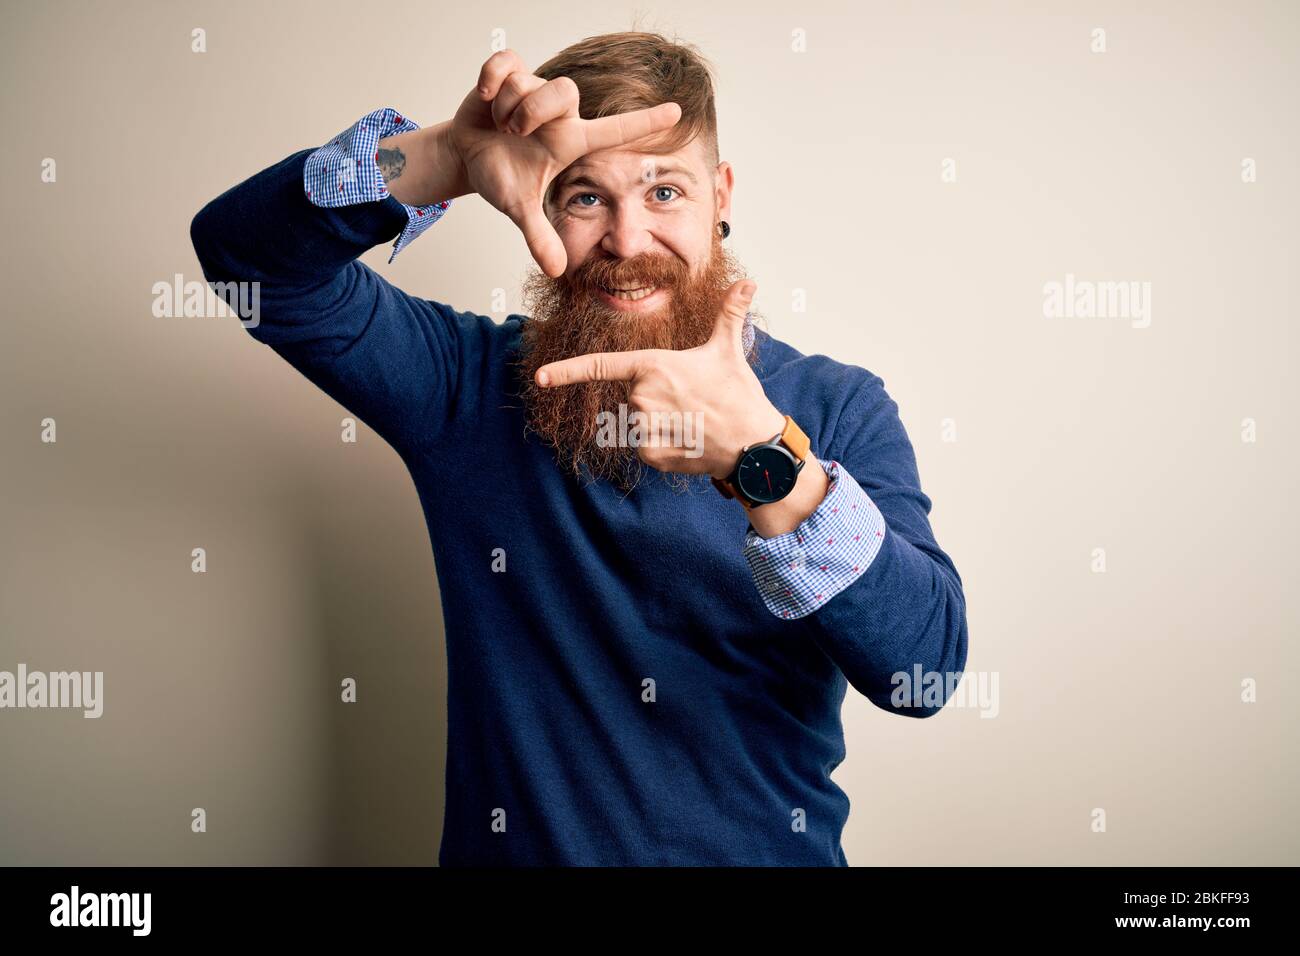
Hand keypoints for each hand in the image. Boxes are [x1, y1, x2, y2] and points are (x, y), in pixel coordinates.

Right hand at [448, 49, 682, 277]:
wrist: (466, 156)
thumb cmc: (501, 175)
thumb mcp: (520, 207)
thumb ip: (539, 236)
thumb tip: (556, 270)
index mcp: (570, 140)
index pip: (615, 130)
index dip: (645, 122)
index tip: (677, 113)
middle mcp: (559, 113)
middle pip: (563, 91)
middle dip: (531, 113)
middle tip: (514, 134)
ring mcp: (535, 89)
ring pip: (529, 83)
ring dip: (505, 109)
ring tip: (500, 126)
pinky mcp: (509, 72)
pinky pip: (505, 62)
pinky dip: (491, 77)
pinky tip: (486, 96)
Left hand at [534, 280, 786, 477]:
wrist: (753, 444)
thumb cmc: (738, 394)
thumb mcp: (730, 350)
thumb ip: (730, 313)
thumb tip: (749, 282)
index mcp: (653, 366)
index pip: (600, 365)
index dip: (566, 371)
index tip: (540, 377)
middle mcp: (642, 396)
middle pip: (631, 397)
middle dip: (655, 400)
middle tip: (691, 402)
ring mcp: (644, 427)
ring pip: (637, 423)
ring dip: (659, 424)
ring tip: (692, 422)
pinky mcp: (650, 454)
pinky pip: (643, 447)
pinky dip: (662, 446)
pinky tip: (687, 440)